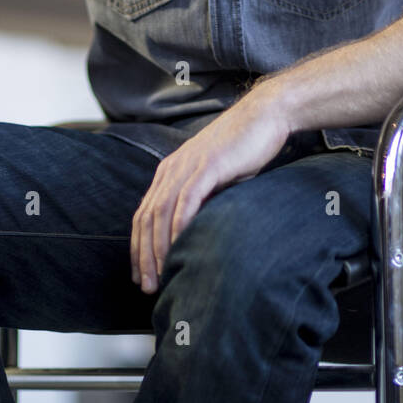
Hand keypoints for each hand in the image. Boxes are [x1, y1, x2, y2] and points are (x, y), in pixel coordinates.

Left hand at [130, 85, 289, 292]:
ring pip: (161, 212)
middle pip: (146, 218)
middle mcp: (172, 169)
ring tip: (161, 274)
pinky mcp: (208, 165)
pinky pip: (187, 199)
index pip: (143, 215)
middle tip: (146, 287)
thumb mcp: (215, 179)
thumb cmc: (243, 150)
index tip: (140, 276)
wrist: (264, 116)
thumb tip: (194, 235)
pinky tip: (180, 246)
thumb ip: (201, 200)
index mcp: (169, 172)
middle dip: (143, 256)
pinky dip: (180, 225)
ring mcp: (188, 166)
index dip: (138, 248)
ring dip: (158, 247)